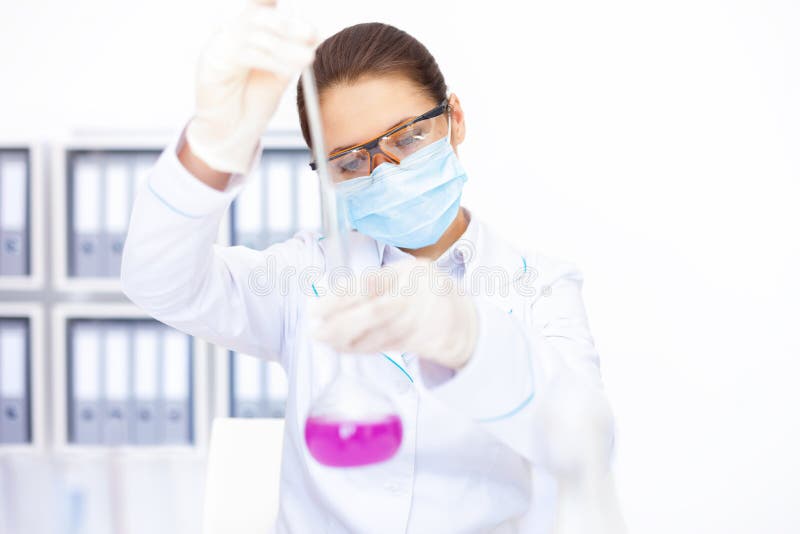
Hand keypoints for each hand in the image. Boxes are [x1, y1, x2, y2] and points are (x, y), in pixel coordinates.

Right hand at [185, 0, 315, 173]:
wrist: (232, 133)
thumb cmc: (253, 102)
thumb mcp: (279, 72)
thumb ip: (292, 52)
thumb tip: (314, 35)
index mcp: (247, 29)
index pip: (263, 5)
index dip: (282, 9)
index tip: (309, 24)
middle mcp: (231, 31)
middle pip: (261, 16)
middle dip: (290, 25)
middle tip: (312, 34)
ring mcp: (219, 44)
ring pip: (255, 34)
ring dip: (286, 46)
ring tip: (308, 58)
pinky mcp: (212, 62)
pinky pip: (245, 54)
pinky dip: (271, 60)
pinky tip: (289, 69)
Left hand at [311, 259, 478, 368]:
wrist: (462, 320)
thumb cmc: (424, 293)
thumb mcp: (404, 276)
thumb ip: (376, 283)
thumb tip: (331, 295)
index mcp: (407, 272)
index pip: (369, 283)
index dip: (339, 297)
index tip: (315, 307)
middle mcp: (416, 295)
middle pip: (375, 312)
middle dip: (340, 324)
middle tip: (315, 331)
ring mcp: (421, 319)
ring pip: (380, 334)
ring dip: (348, 340)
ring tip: (325, 340)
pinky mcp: (423, 341)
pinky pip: (387, 346)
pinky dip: (363, 348)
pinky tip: (346, 347)